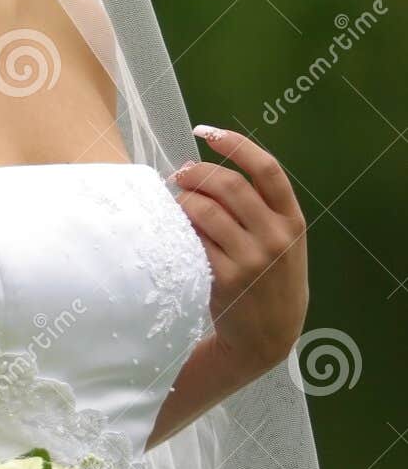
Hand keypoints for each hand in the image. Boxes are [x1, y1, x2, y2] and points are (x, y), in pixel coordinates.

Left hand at [169, 125, 308, 378]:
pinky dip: (180, 229)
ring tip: (176, 202)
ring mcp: (251, 260)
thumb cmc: (271, 281)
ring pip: (206, 211)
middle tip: (178, 174)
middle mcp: (276, 237)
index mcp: (293, 220)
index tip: (206, 132)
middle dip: (196, 172)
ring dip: (183, 200)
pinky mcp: (225, 280)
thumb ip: (262, 208)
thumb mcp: (284, 242)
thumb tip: (208, 170)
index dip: (235, 144)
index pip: (267, 169)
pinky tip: (175, 229)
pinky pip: (194, 241)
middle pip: (229, 185)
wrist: (268, 336)